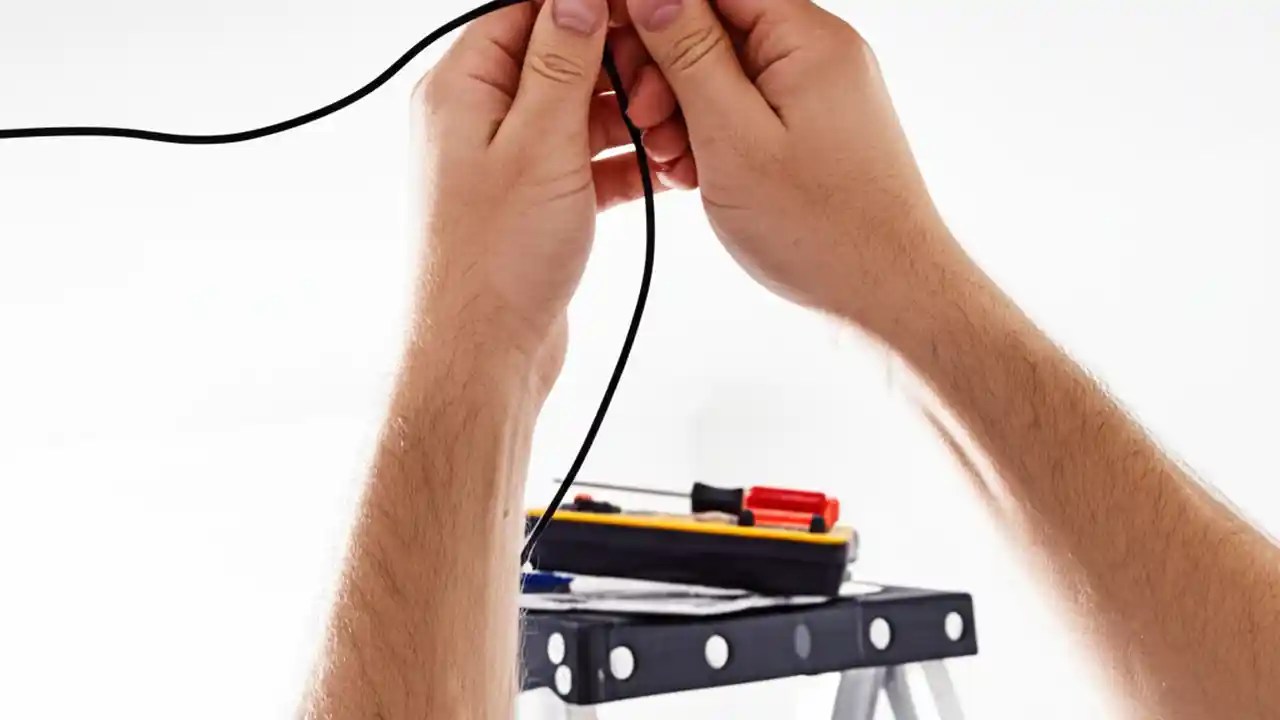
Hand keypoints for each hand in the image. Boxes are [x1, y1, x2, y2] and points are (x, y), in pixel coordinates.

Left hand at [412, 0, 690, 393]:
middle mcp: (476, 120)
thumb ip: (560, 63)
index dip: (585, 10)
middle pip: (556, 58)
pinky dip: (621, 163)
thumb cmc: (495, 262)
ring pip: (576, 111)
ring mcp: (505, 163)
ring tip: (671, 128)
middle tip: (664, 78)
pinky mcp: (532, 201)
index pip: (524, 13)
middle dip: (616, 64)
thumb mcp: (539, 145)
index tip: (638, 15)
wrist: (484, 354)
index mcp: (461, 90)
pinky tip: (662, 169)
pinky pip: (583, 162)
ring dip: (627, 117)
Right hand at [624, 0, 964, 340]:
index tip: (621, 43)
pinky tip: (694, 171)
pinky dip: (714, 133)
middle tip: (644, 118)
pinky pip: (749, 109)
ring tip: (670, 158)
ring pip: (728, 72)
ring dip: (685, 108)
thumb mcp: (732, 136)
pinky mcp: (813, 129)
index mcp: (809, 39)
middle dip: (669, 68)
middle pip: (720, 27)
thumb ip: (690, 55)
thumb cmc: (820, 228)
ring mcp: (819, 92)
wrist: (886, 292)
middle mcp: (821, 54)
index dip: (661, 12)